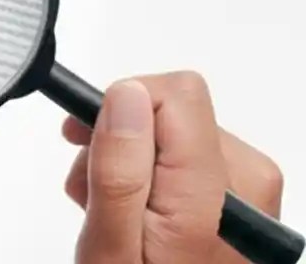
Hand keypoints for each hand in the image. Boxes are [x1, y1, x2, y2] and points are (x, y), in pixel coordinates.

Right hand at [61, 72, 284, 263]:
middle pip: (173, 113)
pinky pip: (192, 158)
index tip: (91, 140)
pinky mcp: (245, 199)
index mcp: (218, 191)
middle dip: (121, 140)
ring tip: (112, 209)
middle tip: (92, 190)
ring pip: (177, 133)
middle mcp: (248, 182)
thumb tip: (126, 95)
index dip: (122, 107)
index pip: (176, 94)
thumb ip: (120, 170)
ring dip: (133, 161)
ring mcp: (251, 192)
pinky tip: (138, 213)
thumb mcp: (112, 248)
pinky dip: (155, 176)